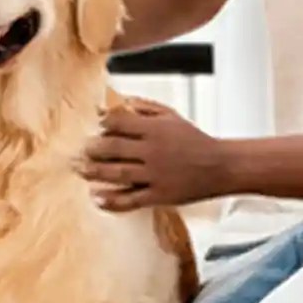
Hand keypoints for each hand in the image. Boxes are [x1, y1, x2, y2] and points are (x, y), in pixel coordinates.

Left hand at [81, 98, 228, 211]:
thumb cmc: (194, 140)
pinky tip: (96, 197)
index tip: (96, 126)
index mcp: (155, 129)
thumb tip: (116, 102)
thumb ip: (143, 107)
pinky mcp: (160, 195)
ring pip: (117, 173)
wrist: (222, 166)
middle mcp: (152, 151)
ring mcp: (155, 175)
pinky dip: (112, 200)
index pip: (119, 123)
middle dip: (92, 149)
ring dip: (94, 172)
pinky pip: (131, 199)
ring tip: (80, 170)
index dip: (103, 124)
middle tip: (81, 150)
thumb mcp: (171, 116)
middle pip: (113, 148)